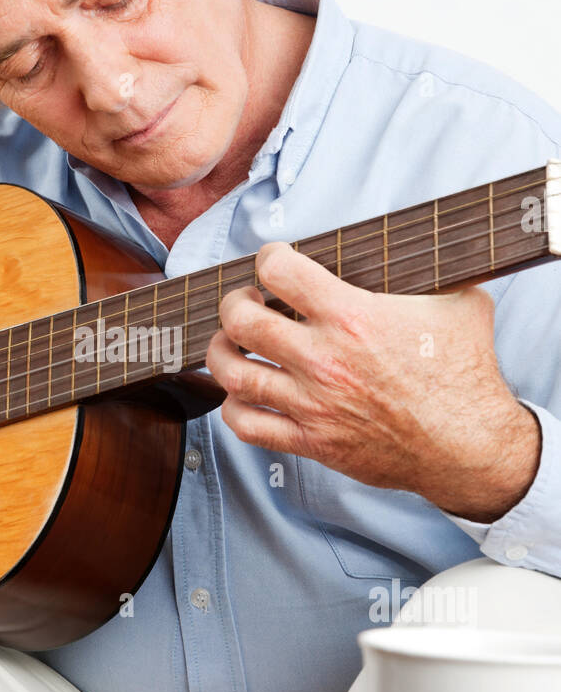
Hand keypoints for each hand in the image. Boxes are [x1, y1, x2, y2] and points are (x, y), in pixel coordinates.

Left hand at [205, 242, 540, 521]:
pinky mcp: (312, 441)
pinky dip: (234, 406)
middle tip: (246, 302)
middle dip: (235, 303)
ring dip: (222, 351)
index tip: (273, 261)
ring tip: (231, 343)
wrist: (469, 446)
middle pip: (240, 321)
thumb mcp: (458, 302)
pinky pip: (247, 425)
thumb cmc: (465, 373)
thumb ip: (427, 271)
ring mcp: (313, 404)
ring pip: (233, 372)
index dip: (268, 258)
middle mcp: (324, 359)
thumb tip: (415, 245)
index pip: (280, 271)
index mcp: (353, 317)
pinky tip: (243, 393)